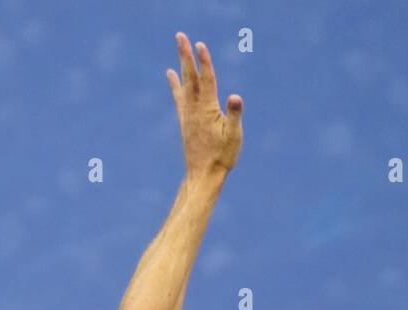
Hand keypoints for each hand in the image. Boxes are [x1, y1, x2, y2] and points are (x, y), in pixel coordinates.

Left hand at [167, 32, 242, 176]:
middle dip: (186, 55)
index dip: (204, 61)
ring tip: (176, 52)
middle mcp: (194, 109)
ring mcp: (187, 115)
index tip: (200, 44)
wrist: (203, 175)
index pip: (206, 80)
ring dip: (181, 66)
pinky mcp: (185, 121)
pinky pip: (179, 97)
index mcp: (207, 109)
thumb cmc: (222, 156)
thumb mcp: (234, 135)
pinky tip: (172, 77)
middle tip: (180, 36)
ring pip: (183, 85)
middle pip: (190, 76)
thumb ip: (234, 115)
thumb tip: (236, 97)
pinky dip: (175, 84)